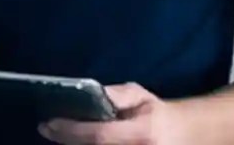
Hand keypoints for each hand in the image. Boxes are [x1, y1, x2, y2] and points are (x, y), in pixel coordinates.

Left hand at [38, 83, 190, 144]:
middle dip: (66, 140)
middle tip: (49, 128)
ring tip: (60, 133)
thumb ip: (115, 96)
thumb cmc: (158, 113)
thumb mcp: (140, 96)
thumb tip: (85, 93)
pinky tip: (75, 140)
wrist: (185, 136)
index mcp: (140, 135)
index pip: (97, 136)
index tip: (48, 123)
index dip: (70, 131)